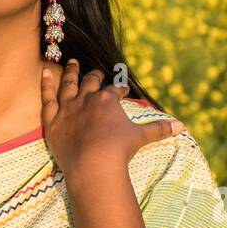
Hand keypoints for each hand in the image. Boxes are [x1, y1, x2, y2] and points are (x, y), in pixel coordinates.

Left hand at [41, 58, 184, 185]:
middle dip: (94, 75)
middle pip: (90, 82)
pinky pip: (47, 97)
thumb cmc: (119, 150)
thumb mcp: (141, 137)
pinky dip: (45, 84)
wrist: (93, 165)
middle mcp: (87, 99)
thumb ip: (159, 129)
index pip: (114, 90)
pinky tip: (44, 72)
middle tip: (95, 72)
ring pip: (68, 84)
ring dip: (71, 72)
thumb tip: (182, 126)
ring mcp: (68, 108)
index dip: (119, 89)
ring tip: (72, 62)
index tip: (122, 90)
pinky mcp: (53, 120)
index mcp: (107, 100)